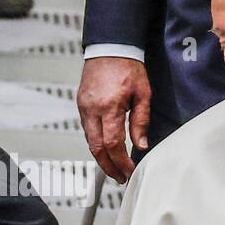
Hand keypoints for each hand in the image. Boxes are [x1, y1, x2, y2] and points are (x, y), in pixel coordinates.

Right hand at [77, 56, 151, 182]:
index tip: (129, 171)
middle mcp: (92, 109)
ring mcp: (83, 108)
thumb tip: (141, 145)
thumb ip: (141, 121)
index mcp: (109, 107)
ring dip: (101, 157)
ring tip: (115, 166)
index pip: (112, 144)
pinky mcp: (81, 105)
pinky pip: (87, 130)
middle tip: (119, 177)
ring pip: (89, 141)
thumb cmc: (127, 66)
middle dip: (108, 166)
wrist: (110, 47)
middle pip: (96, 148)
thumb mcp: (143, 94)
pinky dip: (96, 143)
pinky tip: (107, 148)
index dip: (121, 161)